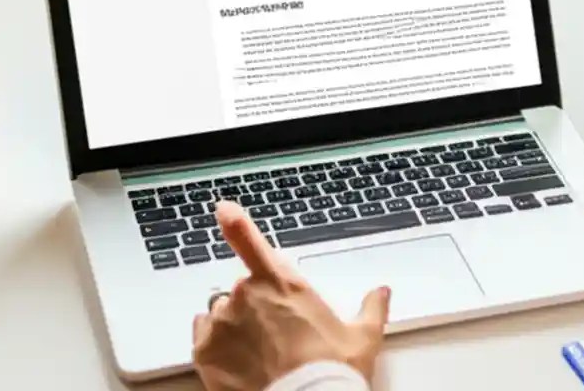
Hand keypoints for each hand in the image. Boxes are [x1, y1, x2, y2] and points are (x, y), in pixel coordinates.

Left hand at [192, 201, 390, 390]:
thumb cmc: (332, 374)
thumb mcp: (362, 339)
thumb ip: (372, 309)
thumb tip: (382, 292)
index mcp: (284, 283)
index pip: (251, 241)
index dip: (235, 222)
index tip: (223, 209)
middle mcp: (248, 294)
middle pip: (244, 288)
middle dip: (255, 304)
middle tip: (275, 335)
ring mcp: (223, 321)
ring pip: (221, 312)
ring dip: (234, 324)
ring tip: (256, 353)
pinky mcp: (204, 349)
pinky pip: (201, 335)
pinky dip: (214, 343)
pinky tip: (234, 360)